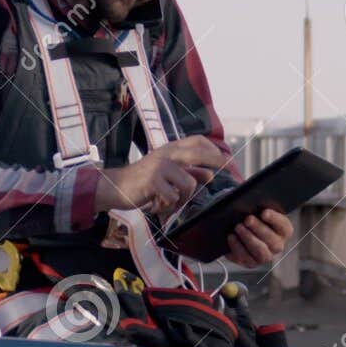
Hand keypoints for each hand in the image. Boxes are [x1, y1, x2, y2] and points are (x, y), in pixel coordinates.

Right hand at [95, 135, 224, 214]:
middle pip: (199, 153)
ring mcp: (160, 166)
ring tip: (171, 202)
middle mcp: (167, 154)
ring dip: (183, 198)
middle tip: (229, 168)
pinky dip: (168, 205)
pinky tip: (158, 204)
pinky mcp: (153, 180)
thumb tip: (210, 175)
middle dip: (216, 161)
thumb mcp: (168, 174)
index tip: (226, 160)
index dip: (214, 149)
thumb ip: (188, 173)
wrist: (116, 186)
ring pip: (189, 183)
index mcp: (171, 149)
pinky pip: (174, 196)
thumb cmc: (143, 181)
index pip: (197, 141)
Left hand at [225, 207, 291, 266]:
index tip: (264, 212)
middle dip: (259, 228)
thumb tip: (250, 202)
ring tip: (238, 227)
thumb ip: (258, 206)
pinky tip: (231, 237)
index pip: (284, 226)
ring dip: (249, 238)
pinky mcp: (251, 263)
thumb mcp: (258, 209)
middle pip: (272, 241)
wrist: (240, 229)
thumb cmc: (253, 217)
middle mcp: (277, 246)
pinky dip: (237, 247)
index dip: (275, 220)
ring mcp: (265, 256)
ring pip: (260, 252)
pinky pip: (245, 259)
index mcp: (284, 231)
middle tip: (247, 219)